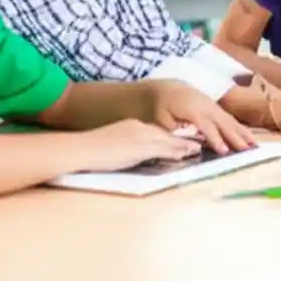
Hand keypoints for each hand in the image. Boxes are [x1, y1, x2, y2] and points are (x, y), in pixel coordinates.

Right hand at [76, 119, 200, 171]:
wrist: (82, 148)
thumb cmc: (90, 150)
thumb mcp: (112, 144)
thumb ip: (126, 147)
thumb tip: (133, 155)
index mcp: (132, 126)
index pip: (156, 131)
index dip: (171, 137)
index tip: (183, 140)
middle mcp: (140, 128)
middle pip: (166, 133)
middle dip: (182, 139)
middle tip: (197, 143)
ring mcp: (141, 136)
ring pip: (169, 140)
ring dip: (185, 145)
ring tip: (197, 148)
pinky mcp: (141, 146)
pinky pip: (165, 148)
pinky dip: (179, 150)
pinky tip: (189, 153)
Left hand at [148, 81, 256, 152]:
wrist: (167, 88)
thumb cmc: (162, 107)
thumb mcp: (162, 120)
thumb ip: (175, 132)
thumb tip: (189, 144)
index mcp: (192, 109)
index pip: (206, 126)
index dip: (216, 139)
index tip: (224, 151)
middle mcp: (206, 106)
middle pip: (223, 123)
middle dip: (235, 136)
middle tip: (246, 150)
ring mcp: (212, 105)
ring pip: (230, 120)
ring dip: (242, 132)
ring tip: (254, 145)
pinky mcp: (215, 107)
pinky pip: (229, 118)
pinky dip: (240, 128)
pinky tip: (248, 137)